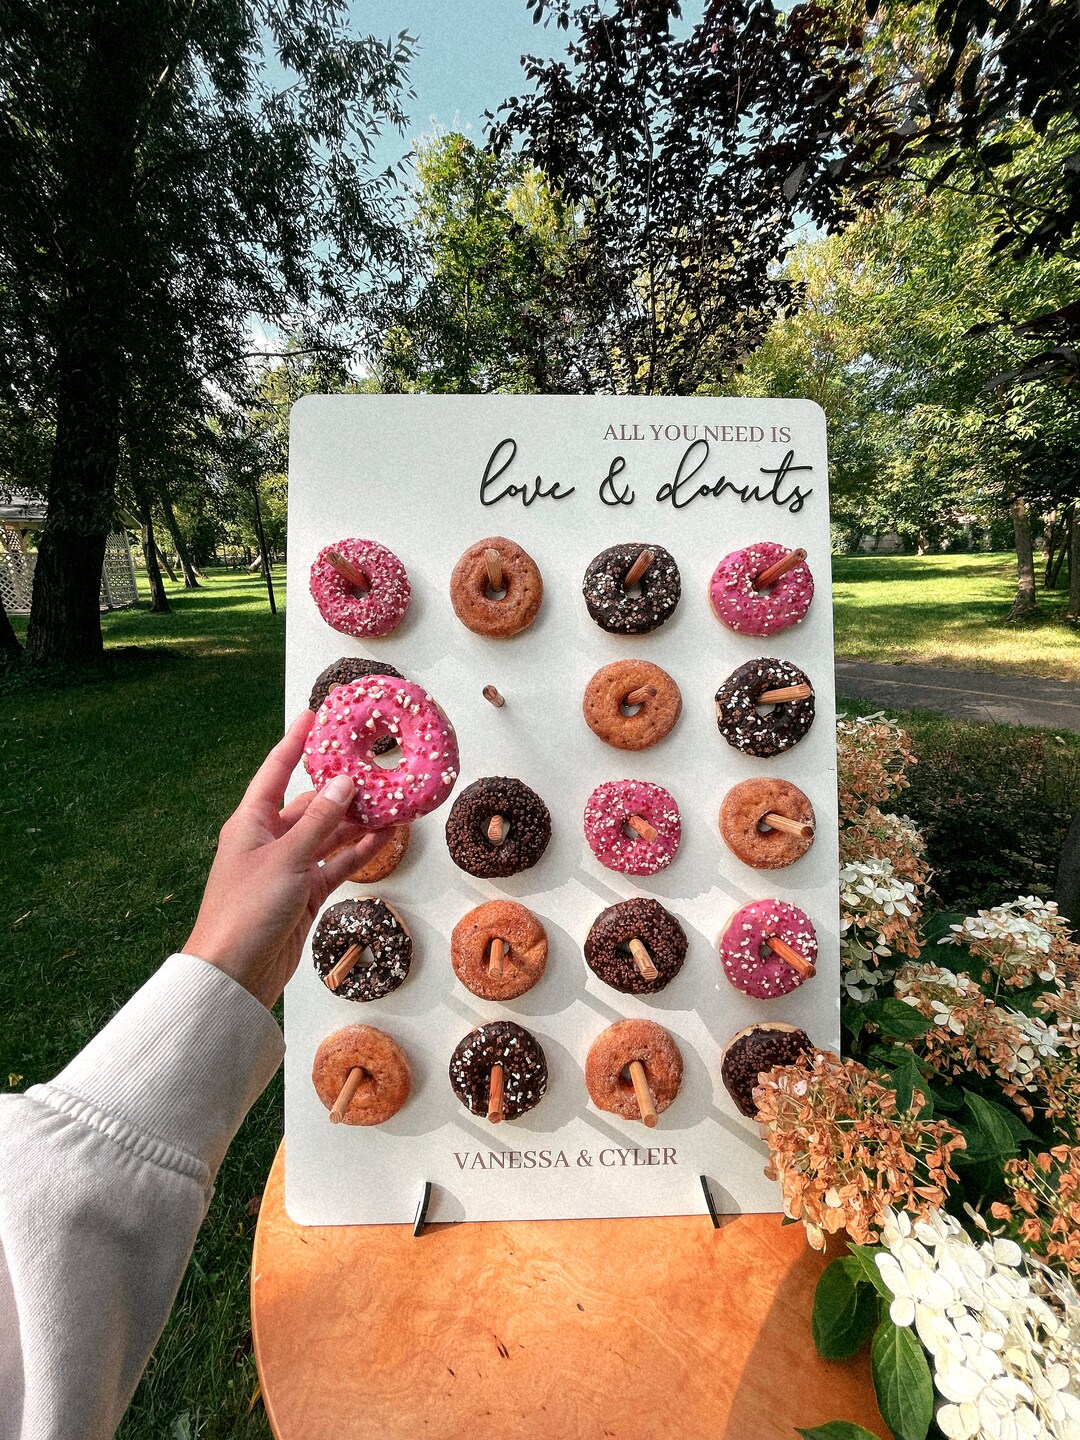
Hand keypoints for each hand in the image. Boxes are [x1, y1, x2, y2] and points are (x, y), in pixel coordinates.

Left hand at [184, 711, 384, 1008]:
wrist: (236, 973)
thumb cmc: (247, 910)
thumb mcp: (287, 858)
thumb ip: (320, 821)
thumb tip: (344, 783)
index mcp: (250, 822)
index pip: (275, 771)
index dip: (295, 743)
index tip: (314, 716)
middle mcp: (268, 840)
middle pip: (308, 804)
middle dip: (340, 787)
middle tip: (373, 767)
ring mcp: (288, 867)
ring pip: (327, 834)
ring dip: (356, 821)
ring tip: (390, 801)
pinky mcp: (305, 894)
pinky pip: (336, 864)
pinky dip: (358, 852)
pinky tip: (384, 838)